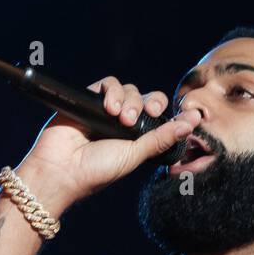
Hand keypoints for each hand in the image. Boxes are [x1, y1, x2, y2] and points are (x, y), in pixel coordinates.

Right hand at [25, 75, 200, 208]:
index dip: (165, 111)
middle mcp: (121, 122)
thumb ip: (161, 138)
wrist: (61, 169)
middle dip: (147, 103)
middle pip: (144, 98)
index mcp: (135, 137)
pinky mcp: (88, 99)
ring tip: (119, 117)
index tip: (166, 115)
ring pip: (127, 89)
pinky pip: (107, 84)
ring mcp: (104, 110)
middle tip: (146, 114)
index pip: (157, 115)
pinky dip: (111, 91)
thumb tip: (191, 122)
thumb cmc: (97, 170)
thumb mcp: (135, 155)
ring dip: (128, 99)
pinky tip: (108, 107)